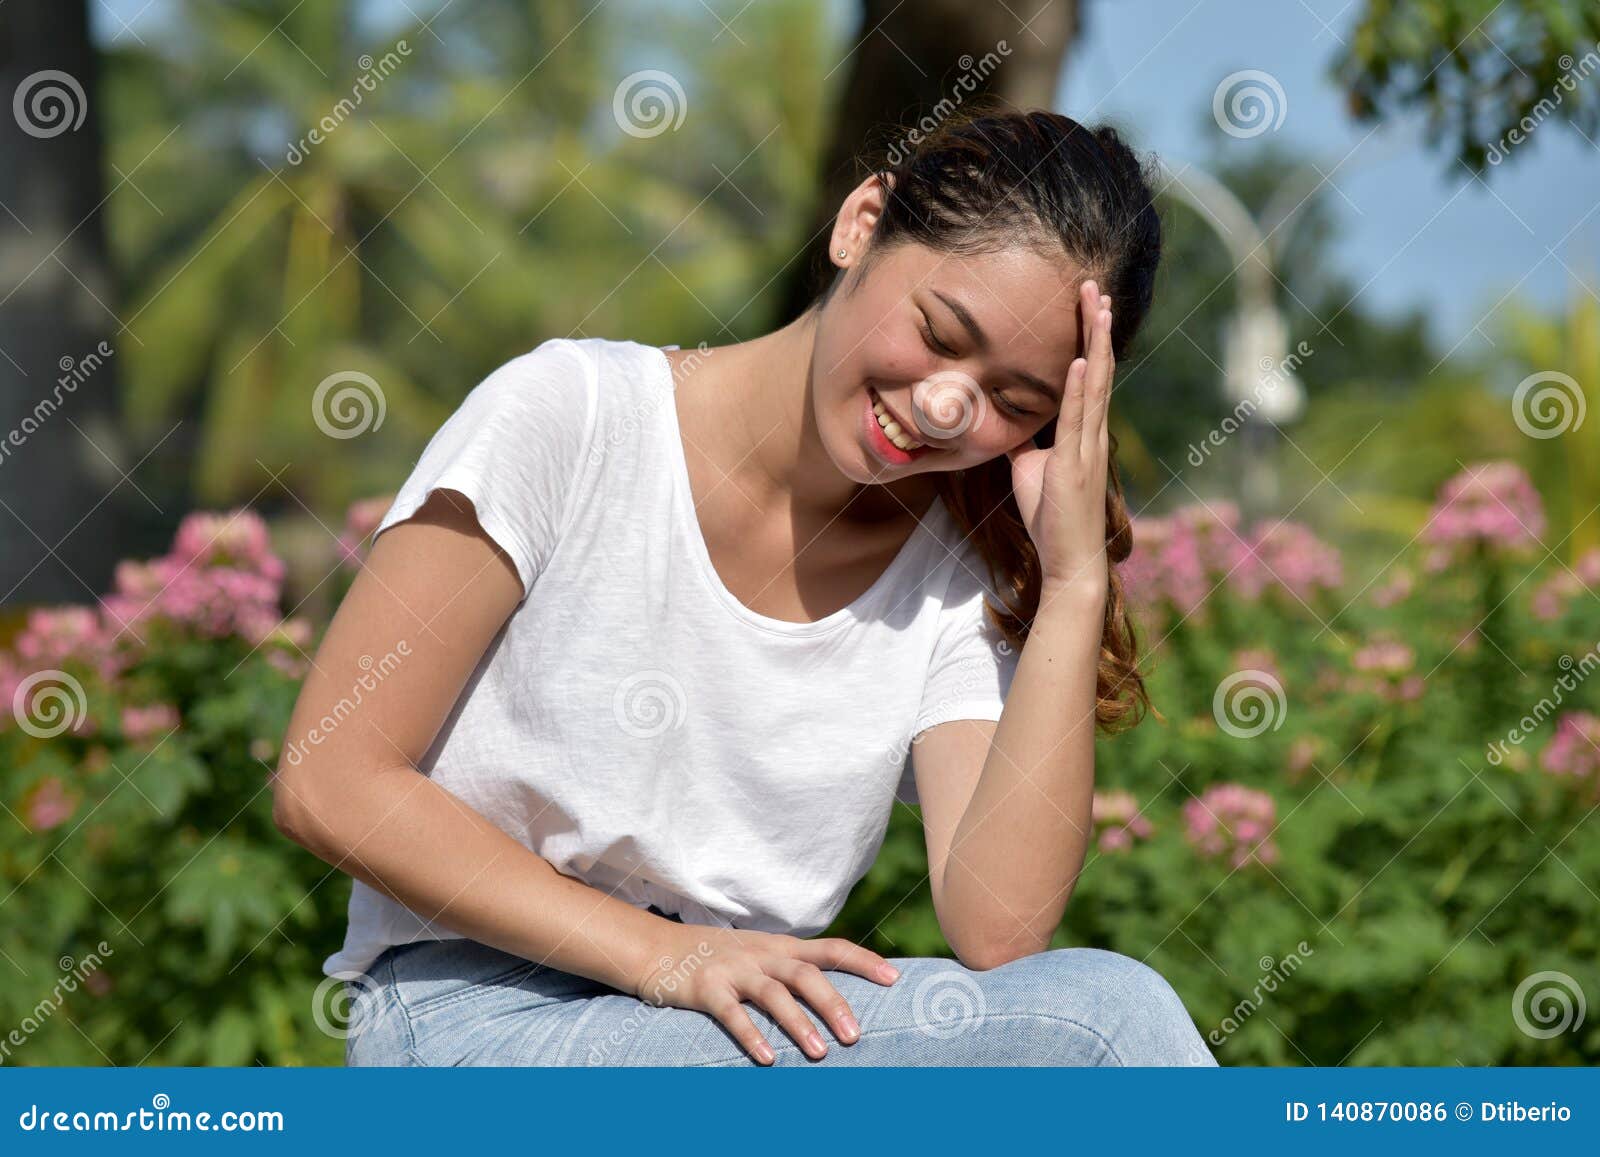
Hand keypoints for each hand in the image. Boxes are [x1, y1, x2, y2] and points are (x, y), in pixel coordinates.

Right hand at [632, 922, 900, 1064]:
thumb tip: (834, 997)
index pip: (831, 948)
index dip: (863, 960)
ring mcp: (733, 970)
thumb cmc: (717, 957)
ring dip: (798, 1024)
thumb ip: (792, 969)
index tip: (895, 978)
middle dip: (833, 1003)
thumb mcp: (759, 954)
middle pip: (806, 974)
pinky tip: (769, 1059)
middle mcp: (761, 955)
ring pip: (774, 994)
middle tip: (856, 1035)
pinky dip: (751, 1035)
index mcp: (780, 947)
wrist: (658, 948)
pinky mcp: (706, 988)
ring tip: (820, 1053)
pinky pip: (731, 1013)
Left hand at [1006, 279, 1114, 595]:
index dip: (1089, 337)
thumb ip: (1025, 439)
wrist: (1068, 560)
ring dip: (1096, 343)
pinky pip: (1076, 420)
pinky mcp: (1075, 466)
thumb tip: (1007, 418)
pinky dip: (1077, 388)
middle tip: (1096, 286)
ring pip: (1094, 385)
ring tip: (1098, 306)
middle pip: (1097, 367)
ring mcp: (1087, 447)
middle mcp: (1092, 432)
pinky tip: (1079, 360)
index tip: (1088, 302)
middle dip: (1096, 326)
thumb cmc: (1050, 515)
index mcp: (1083, 431)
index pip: (1088, 373)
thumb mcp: (1029, 467)